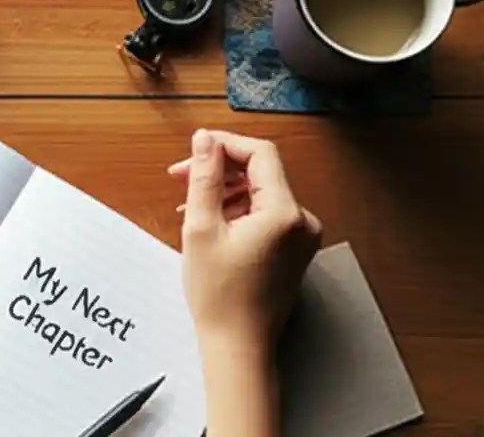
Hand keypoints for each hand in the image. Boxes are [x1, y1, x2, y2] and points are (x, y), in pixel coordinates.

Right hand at [171, 129, 321, 350]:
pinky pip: (267, 214)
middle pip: (260, 172)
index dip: (224, 145)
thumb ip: (204, 177)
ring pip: (261, 192)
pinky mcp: (294, 249)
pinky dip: (238, 210)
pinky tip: (212, 223)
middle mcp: (302, 220)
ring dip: (226, 190)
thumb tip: (204, 139)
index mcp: (284, 212)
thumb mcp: (201, 228)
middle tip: (182, 178)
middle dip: (220, 170)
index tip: (194, 149)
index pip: (260, 154)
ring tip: (191, 206)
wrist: (238, 345)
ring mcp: (301, 236)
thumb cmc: (219, 296)